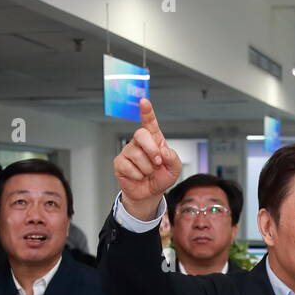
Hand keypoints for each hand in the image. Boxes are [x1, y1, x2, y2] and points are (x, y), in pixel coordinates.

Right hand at [114, 98, 182, 221]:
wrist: (150, 193)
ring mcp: (128, 151)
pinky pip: (129, 167)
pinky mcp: (120, 163)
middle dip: (151, 149)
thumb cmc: (161, 177)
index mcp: (153, 139)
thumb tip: (162, 151)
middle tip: (158, 162)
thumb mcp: (174, 168)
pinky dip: (138, 175)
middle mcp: (139, 142)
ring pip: (137, 155)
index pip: (149, 122)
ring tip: (148, 172)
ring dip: (147, 168)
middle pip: (141, 134)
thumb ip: (173, 157)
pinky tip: (139, 176)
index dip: (146, 111)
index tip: (144, 101)